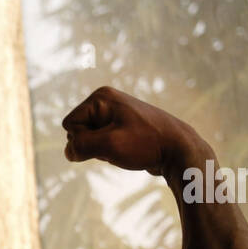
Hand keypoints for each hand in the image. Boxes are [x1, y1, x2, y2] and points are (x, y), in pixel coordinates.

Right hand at [61, 86, 204, 175]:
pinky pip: (100, 143)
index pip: (69, 124)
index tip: (108, 141)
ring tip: (124, 148)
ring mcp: (113, 113)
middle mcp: (106, 101)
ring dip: (100, 150)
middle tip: (118, 145)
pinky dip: (108, 152)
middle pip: (77, 131)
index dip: (83, 139)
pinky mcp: (120, 126)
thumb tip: (69, 152)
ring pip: (88, 140)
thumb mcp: (109, 145)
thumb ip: (80, 146)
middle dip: (92, 144)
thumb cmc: (146, 144)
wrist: (179, 149)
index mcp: (101, 96)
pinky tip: (126, 151)